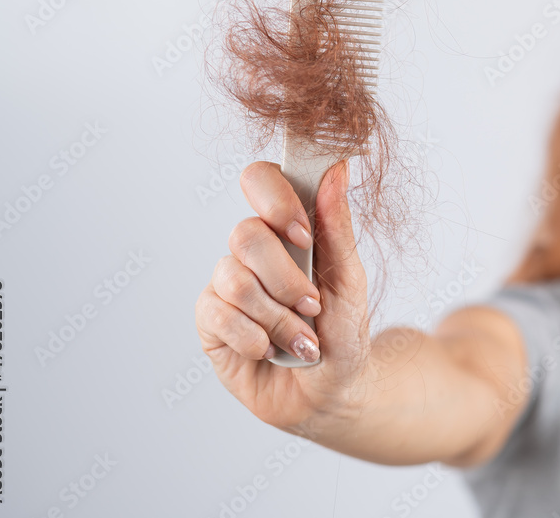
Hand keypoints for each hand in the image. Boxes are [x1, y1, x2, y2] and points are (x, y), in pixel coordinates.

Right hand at [194, 159, 372, 435]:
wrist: (332, 391)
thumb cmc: (343, 332)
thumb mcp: (350, 279)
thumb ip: (338, 225)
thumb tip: (337, 169)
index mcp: (285, 228)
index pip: (260, 180)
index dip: (274, 201)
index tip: (303, 236)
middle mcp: (250, 250)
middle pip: (244, 235)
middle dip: (286, 279)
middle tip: (312, 305)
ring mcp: (226, 283)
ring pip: (234, 280)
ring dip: (278, 318)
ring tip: (301, 339)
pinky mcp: (209, 321)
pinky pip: (219, 315)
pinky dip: (255, 338)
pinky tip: (270, 350)